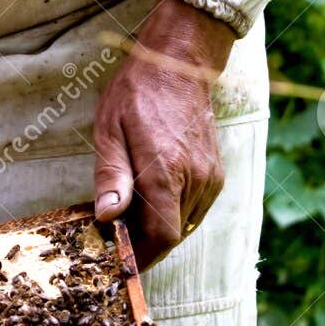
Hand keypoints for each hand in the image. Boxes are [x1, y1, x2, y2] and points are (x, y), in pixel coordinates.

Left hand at [92, 0, 234, 267]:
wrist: (179, 64)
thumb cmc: (137, 93)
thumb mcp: (109, 130)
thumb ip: (112, 175)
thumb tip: (107, 217)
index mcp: (166, 171)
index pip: (162, 236)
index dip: (142, 256)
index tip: (121, 261)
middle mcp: (194, 179)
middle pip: (173, 235)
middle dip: (145, 244)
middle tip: (117, 239)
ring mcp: (210, 177)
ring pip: (186, 225)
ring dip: (160, 230)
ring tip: (132, 220)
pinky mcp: (217, 173)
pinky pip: (196, 209)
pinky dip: (175, 214)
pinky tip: (155, 202)